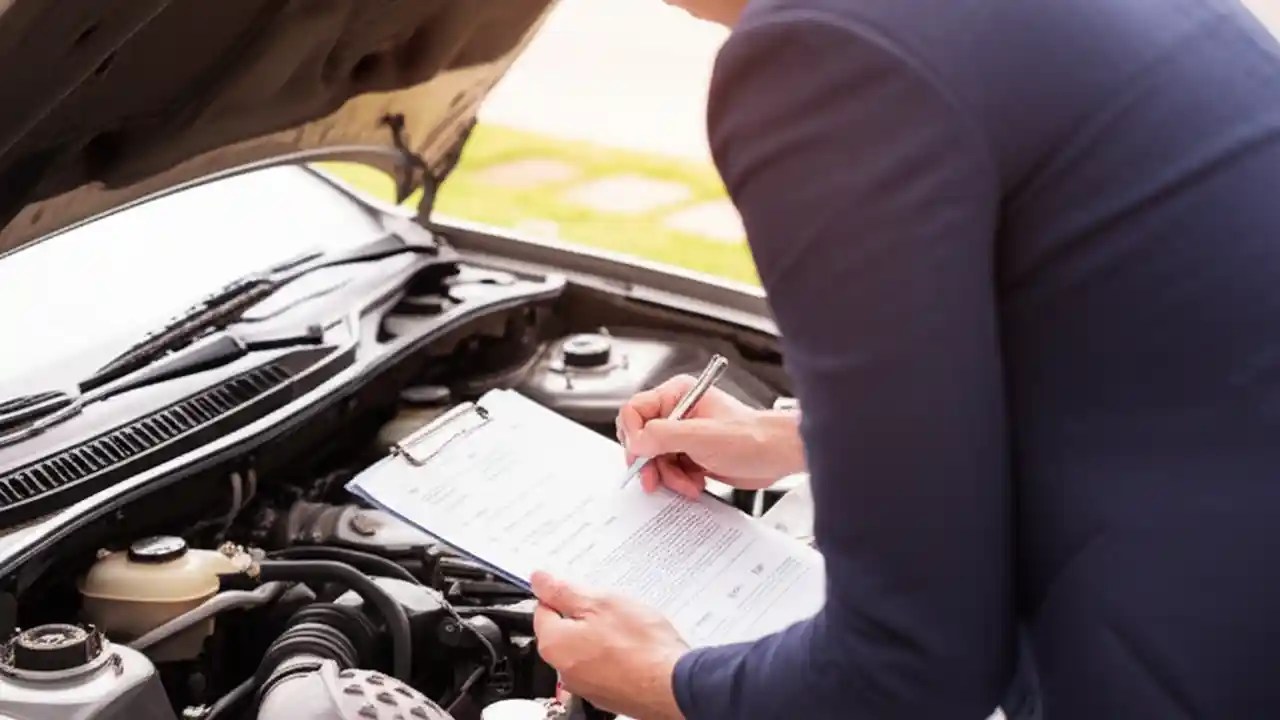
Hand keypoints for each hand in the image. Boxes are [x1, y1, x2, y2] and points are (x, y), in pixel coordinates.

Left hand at [532, 572, 687, 719]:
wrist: (674, 685)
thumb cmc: (641, 646)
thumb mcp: (600, 603)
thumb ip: (564, 591)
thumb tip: (539, 579)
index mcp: (554, 644)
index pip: (543, 608)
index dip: (564, 595)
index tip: (584, 591)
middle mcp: (563, 670)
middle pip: (565, 630)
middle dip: (585, 616)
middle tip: (612, 610)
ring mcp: (586, 686)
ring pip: (586, 648)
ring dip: (602, 636)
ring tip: (629, 630)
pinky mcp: (607, 695)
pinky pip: (604, 666)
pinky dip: (615, 656)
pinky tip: (635, 649)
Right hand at [616, 375, 804, 497]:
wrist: (776, 456)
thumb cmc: (751, 437)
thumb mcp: (701, 436)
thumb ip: (663, 436)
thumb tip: (635, 442)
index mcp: (677, 395)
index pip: (635, 410)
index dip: (633, 434)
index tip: (640, 454)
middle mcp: (678, 413)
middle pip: (642, 438)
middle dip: (650, 462)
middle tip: (654, 478)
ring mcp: (685, 435)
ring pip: (655, 459)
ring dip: (668, 476)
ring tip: (687, 483)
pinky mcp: (692, 455)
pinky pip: (670, 470)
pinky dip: (678, 482)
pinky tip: (695, 484)